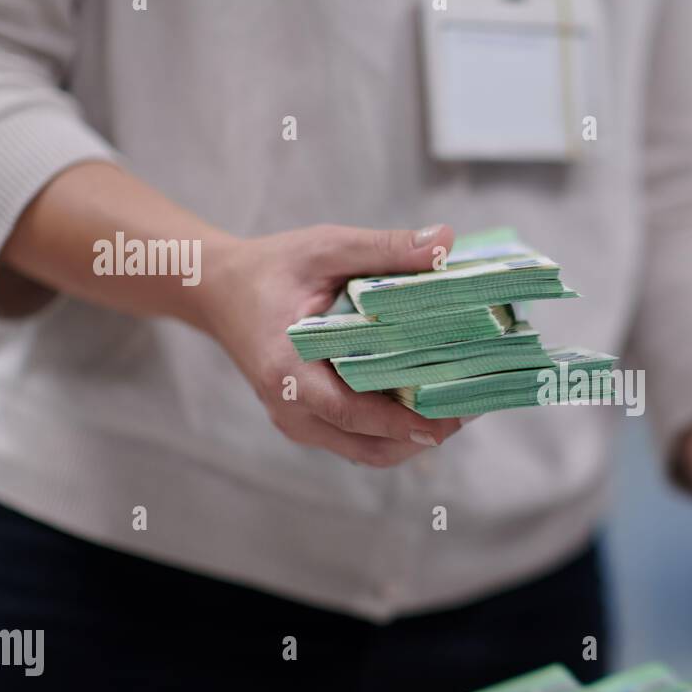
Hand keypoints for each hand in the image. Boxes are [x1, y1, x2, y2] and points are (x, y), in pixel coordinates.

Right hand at [197, 223, 462, 466]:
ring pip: (367, 451)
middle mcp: (290, 407)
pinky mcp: (308, 422)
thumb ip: (383, 247)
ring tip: (459, 409)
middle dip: (421, 434)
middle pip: (367, 444)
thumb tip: (444, 241)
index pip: (350, 411)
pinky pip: (358, 440)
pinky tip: (428, 404)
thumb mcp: (325, 247)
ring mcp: (297, 421)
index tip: (451, 418)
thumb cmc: (273, 268)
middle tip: (472, 408)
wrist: (219, 291)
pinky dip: (395, 430)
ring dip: (413, 438)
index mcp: (287, 368)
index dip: (402, 421)